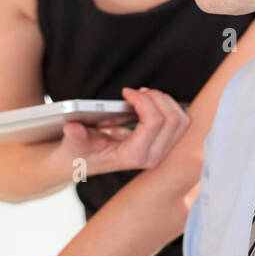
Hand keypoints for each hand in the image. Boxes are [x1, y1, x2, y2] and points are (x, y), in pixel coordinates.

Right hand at [61, 86, 189, 176]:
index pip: (154, 122)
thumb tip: (73, 128)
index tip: (126, 92)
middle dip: (157, 98)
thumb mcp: (74, 144)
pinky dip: (170, 107)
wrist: (84, 163)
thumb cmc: (80, 152)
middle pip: (172, 120)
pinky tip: (153, 102)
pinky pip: (181, 123)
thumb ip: (75, 137)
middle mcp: (152, 157)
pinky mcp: (164, 146)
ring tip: (145, 95)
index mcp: (133, 157)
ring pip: (181, 121)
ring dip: (166, 101)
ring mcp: (161, 153)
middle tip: (136, 92)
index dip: (143, 100)